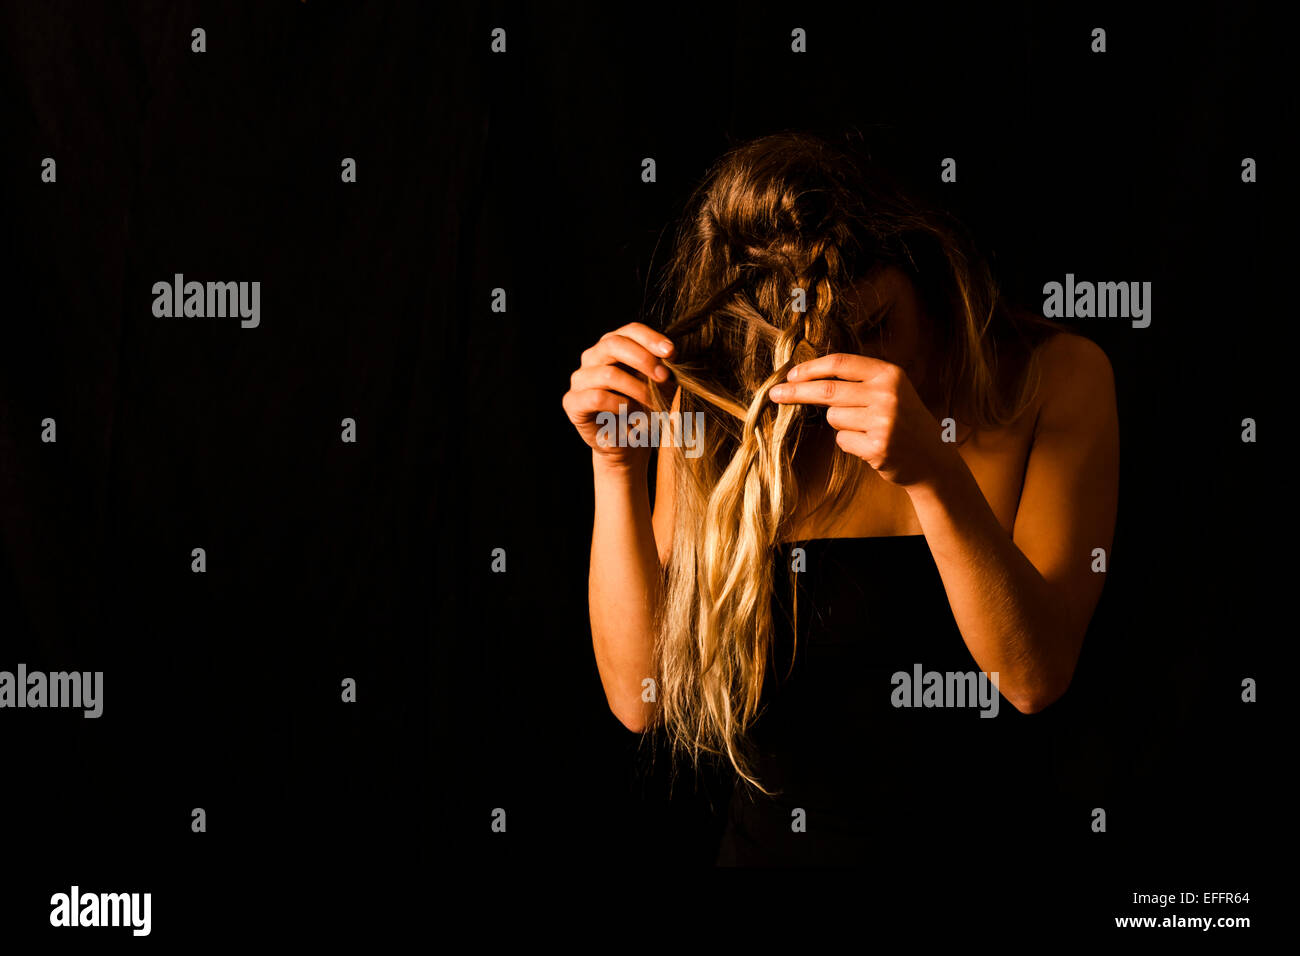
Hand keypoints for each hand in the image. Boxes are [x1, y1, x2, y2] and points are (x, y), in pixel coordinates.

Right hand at [562, 322, 674, 469]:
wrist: (629, 441)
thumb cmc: (644, 408)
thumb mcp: (656, 385)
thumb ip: (660, 367)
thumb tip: (671, 354)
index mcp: (613, 345)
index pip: (630, 331)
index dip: (651, 338)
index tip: (672, 352)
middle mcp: (592, 357)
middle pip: (614, 344)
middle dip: (643, 359)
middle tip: (664, 377)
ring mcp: (580, 379)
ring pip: (608, 374)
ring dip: (636, 388)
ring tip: (653, 403)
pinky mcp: (572, 402)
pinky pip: (596, 397)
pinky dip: (619, 404)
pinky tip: (631, 412)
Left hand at [768, 352, 958, 488]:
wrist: (932, 459)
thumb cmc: (904, 421)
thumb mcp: (890, 390)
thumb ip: (858, 381)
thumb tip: (806, 376)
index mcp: (889, 374)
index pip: (840, 363)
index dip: (810, 368)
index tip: (789, 375)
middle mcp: (887, 395)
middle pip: (827, 390)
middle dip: (796, 392)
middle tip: (775, 394)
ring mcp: (883, 422)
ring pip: (833, 418)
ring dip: (840, 424)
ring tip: (866, 429)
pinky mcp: (878, 448)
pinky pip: (841, 441)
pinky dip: (849, 443)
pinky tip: (871, 445)